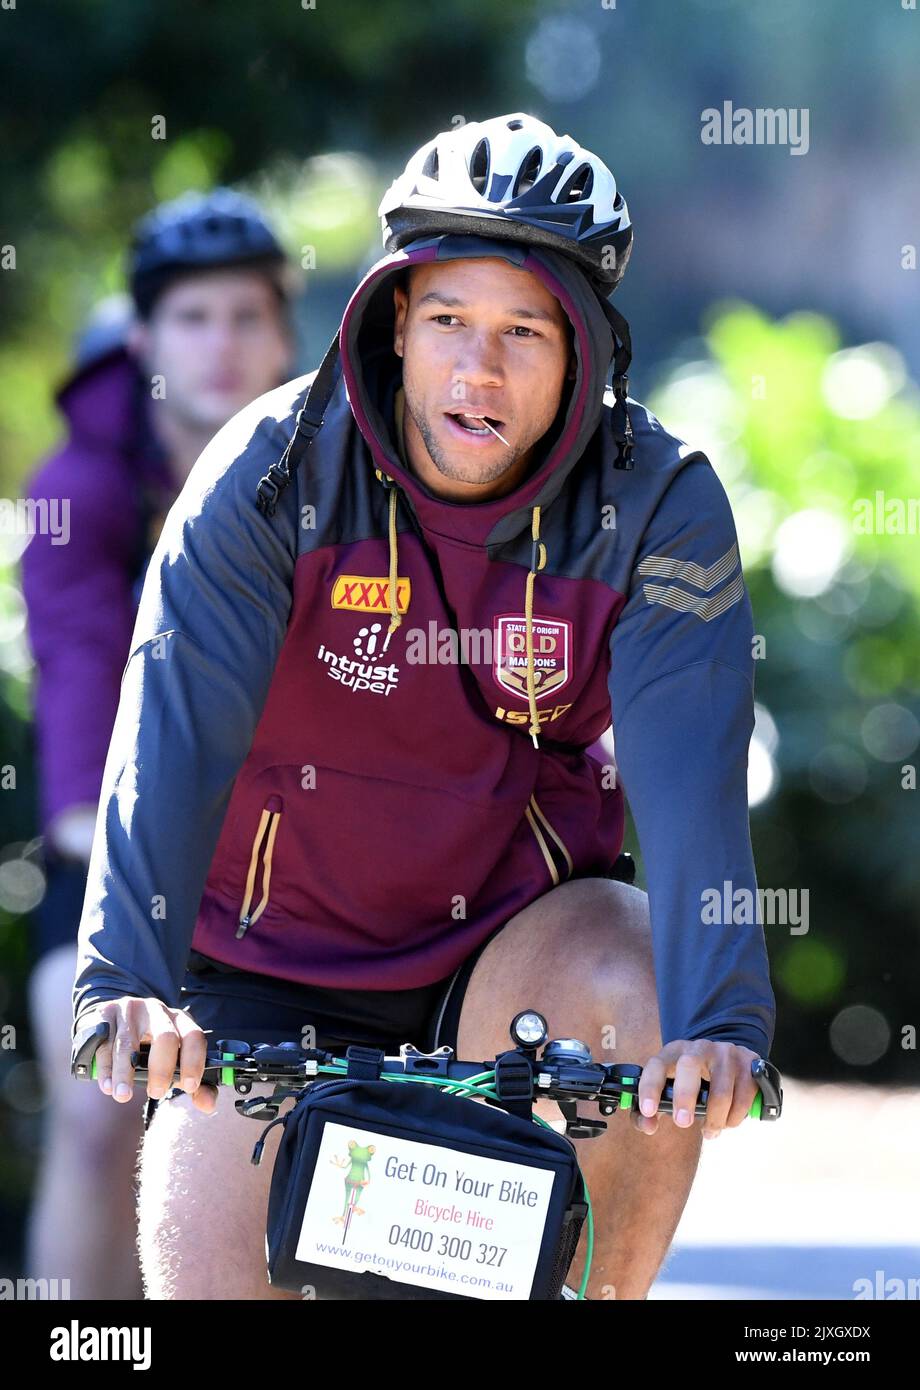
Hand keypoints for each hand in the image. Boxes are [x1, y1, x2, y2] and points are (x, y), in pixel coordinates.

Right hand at [85, 997, 216, 1114]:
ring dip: (125, 1073)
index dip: (194, 1061)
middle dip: (162, 1069)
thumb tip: (208, 1105)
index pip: (194, 1035)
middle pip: (165, 1036)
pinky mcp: (105, 1013)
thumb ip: (194, 1084)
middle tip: (156, 1092)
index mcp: (179, 1020)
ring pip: (128, 1043)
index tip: (190, 1087)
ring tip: (123, 1096)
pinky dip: (105, 1068)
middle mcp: (157, 1010)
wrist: (113, 1021)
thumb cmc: (149, 1047)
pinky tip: (107, 1086)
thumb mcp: (172, 1060)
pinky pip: (104, 1043)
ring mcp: (130, 1010)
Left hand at [633, 1039, 759, 1138]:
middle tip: (683, 1123)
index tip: (648, 1111)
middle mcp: (699, 1047)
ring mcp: (726, 1053)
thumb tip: (647, 1125)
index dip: (650, 1087)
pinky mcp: (749, 1062)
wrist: (728, 1058)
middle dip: (685, 1097)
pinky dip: (735, 1116)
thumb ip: (653, 1109)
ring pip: (721, 1089)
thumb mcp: (672, 1087)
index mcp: (674, 1051)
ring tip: (709, 1132)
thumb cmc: (693, 1079)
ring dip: (715, 1118)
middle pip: (689, 1066)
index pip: (656, 1064)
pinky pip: (743, 1095)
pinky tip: (728, 1122)